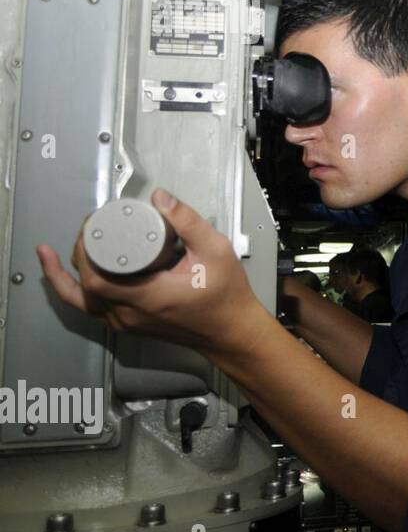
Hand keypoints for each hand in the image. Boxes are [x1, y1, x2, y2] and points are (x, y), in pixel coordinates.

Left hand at [36, 188, 267, 354]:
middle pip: (83, 287)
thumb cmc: (227, 298)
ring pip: (82, 301)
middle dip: (76, 254)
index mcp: (149, 298)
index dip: (83, 251)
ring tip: (52, 253)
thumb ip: (189, 222)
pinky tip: (72, 276)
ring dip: (65, 276)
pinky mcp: (130, 325)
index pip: (95, 279)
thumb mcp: (216, 251)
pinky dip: (77, 292)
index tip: (91, 225)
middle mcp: (131, 315)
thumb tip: (160, 199)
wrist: (231, 332)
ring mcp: (128, 323)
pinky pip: (93, 309)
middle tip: (87, 227)